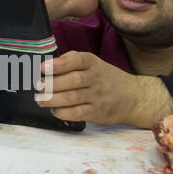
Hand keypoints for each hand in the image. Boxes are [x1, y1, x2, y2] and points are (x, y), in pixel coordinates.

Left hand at [35, 51, 172, 127]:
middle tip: (38, 87)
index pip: (76, 60)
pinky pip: (78, 113)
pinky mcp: (98, 113)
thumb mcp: (93, 63)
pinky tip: (55, 110)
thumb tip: (47, 66)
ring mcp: (98, 96)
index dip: (58, 64)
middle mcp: (96, 78)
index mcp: (92, 63)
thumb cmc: (105, 78)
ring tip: (40, 100)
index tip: (42, 68)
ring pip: (72, 98)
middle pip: (72, 80)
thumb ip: (71, 61)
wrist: (134, 97)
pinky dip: (63, 112)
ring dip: (52, 100)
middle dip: (51, 84)